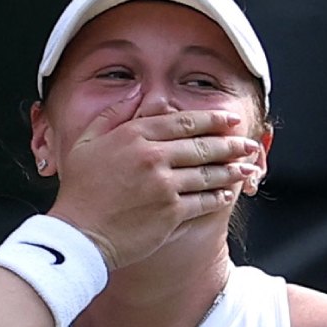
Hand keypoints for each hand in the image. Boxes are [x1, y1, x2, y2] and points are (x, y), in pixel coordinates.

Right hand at [47, 92, 260, 269]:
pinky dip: (218, 196)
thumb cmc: (79, 190)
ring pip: (207, 173)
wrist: (78, 234)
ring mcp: (163, 185)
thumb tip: (137, 92)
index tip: (229, 120)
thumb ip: (112, 114)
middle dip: (231, 144)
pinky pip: (203, 201)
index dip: (212, 120)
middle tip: (247, 143)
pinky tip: (228, 194)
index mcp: (133, 135)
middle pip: (202, 145)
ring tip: (248, 168)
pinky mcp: (170, 212)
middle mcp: (152, 156)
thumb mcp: (86, 142)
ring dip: (232, 170)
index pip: (183, 122)